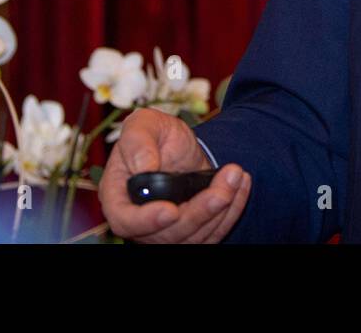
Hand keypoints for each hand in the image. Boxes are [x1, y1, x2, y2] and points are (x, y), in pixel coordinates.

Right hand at [99, 107, 251, 242]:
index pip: (125, 221)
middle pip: (168, 234)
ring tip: (235, 174)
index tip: (171, 210)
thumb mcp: (144, 124)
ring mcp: (167, 231)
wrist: (182, 147)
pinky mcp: (192, 232)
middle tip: (224, 186)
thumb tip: (145, 167)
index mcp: (119, 197)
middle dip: (200, 211)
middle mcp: (141, 221)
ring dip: (222, 208)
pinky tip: (241, 183)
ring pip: (195, 236)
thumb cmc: (155, 135)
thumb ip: (138, 140)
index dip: (146, 221)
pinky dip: (233, 210)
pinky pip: (214, 233)